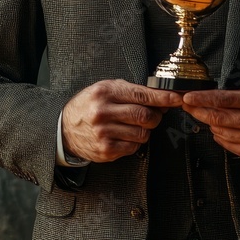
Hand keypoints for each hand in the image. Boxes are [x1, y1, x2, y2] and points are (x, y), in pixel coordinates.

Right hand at [61, 79, 182, 162]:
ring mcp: (104, 133)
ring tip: (134, 126)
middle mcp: (103, 112)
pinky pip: (134, 148)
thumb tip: (160, 97)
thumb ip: (131, 91)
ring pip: (143, 134)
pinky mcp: (105, 150)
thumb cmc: (89, 106)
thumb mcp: (105, 89)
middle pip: (145, 116)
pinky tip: (125, 136)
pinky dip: (135, 142)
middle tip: (154, 115)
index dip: (163, 98)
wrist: (64, 128)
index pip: (142, 95)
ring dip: (145, 130)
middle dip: (156, 116)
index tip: (176, 98)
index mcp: (105, 92)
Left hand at [182, 89, 239, 163]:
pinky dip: (219, 135)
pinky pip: (226, 144)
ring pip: (220, 131)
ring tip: (210, 116)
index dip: (203, 99)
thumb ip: (238, 97)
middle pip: (218, 118)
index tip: (188, 97)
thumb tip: (209, 98)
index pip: (224, 100)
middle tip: (187, 106)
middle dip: (198, 111)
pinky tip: (223, 129)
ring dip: (210, 123)